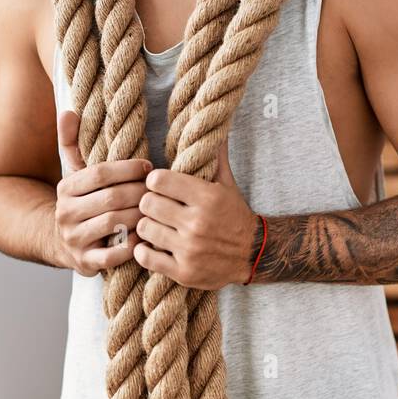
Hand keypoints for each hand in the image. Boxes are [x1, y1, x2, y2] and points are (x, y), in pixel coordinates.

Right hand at [54, 109, 150, 276]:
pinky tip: (147, 237)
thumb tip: (68, 111)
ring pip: (113, 223)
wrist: (64, 242)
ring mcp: (74, 239)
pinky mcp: (85, 262)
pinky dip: (131, 246)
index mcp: (66, 188)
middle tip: (161, 190)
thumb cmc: (83, 200)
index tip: (149, 166)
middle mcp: (65, 214)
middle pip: (110, 198)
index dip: (128, 168)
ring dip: (140, 216)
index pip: (99, 173)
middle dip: (139, 192)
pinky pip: (111, 255)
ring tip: (159, 209)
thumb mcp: (76, 171)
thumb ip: (73, 142)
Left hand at [134, 137, 258, 289]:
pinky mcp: (183, 271)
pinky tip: (152, 245)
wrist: (253, 253)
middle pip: (147, 204)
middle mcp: (197, 223)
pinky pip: (145, 256)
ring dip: (147, 226)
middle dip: (149, 203)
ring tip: (156, 225)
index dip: (155, 181)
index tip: (160, 186)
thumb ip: (216, 156)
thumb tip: (217, 127)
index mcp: (208, 197)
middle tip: (155, 206)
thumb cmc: (235, 215)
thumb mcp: (228, 184)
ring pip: (144, 229)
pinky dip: (144, 250)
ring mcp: (189, 249)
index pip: (159, 180)